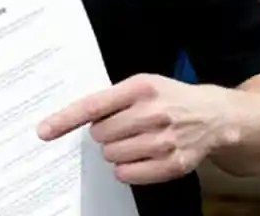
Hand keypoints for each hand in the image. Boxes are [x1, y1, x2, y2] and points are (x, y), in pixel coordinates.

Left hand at [37, 74, 238, 184]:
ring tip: (137, 139)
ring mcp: (164, 140)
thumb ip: (113, 98)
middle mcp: (153, 113)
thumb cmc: (172, 99)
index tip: (44, 130)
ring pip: (111, 155)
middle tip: (124, 126)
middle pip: (100, 135)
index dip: (65, 119)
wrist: (215, 116)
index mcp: (142, 87)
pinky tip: (141, 156)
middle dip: (105, 133)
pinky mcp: (172, 163)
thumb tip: (74, 118)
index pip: (94, 105)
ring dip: (116, 151)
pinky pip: (126, 174)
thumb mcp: (145, 85)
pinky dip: (127, 168)